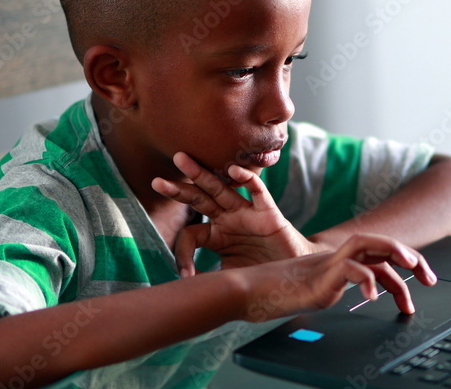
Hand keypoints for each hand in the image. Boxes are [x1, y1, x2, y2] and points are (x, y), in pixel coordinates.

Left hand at [152, 152, 320, 276]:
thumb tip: (185, 290)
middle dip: (179, 189)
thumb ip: (209, 280)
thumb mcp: (229, 279)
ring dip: (202, 175)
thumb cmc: (261, 275)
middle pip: (199, 200)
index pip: (191, 233)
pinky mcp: (268, 213)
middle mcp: (228, 219)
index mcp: (216, 236)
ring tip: (182, 160)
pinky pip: (257, 191)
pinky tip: (233, 169)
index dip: (182, 252)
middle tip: (156, 181)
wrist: (294, 275)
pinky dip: (247, 179)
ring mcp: (247, 213)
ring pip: (221, 189)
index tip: (184, 275)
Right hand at [231, 233, 437, 320]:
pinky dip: (366, 280)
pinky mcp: (319, 277)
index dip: (403, 264)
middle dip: (411, 258)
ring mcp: (327, 266)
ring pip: (368, 247)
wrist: (245, 292)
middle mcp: (335, 259)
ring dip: (396, 256)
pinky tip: (374, 296)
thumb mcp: (313, 293)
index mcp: (336, 263)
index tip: (422, 281)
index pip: (377, 255)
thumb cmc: (273, 294)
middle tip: (430, 278)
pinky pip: (349, 271)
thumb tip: (354, 295)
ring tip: (414, 274)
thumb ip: (333, 290)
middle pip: (379, 245)